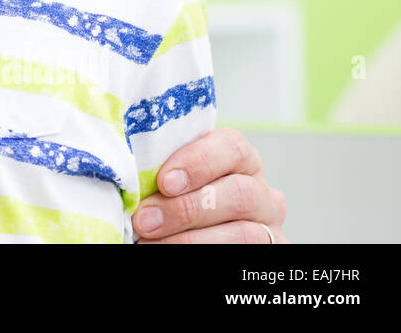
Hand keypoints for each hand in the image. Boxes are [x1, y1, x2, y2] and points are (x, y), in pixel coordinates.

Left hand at [133, 128, 288, 242]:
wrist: (188, 228)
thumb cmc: (171, 197)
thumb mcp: (171, 178)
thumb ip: (161, 169)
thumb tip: (131, 172)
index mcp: (239, 160)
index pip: (232, 146)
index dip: (198, 161)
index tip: (163, 181)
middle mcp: (260, 191)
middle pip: (240, 193)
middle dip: (187, 209)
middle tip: (145, 220)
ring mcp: (268, 226)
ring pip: (245, 232)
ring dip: (190, 239)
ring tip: (150, 241)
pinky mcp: (269, 252)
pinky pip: (243, 254)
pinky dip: (202, 252)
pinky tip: (168, 250)